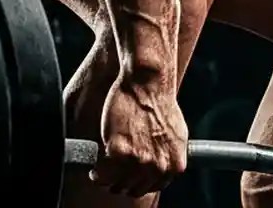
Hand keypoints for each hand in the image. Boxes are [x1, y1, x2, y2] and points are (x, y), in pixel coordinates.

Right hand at [90, 75, 188, 196]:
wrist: (149, 83)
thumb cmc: (160, 103)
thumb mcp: (176, 135)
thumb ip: (168, 155)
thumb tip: (161, 166)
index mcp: (175, 164)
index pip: (154, 187)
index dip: (139, 183)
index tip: (130, 179)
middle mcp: (158, 166)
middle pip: (134, 189)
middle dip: (122, 183)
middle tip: (113, 175)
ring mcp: (138, 161)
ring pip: (117, 185)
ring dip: (107, 180)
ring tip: (102, 173)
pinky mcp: (118, 152)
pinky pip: (103, 174)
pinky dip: (97, 173)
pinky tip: (95, 168)